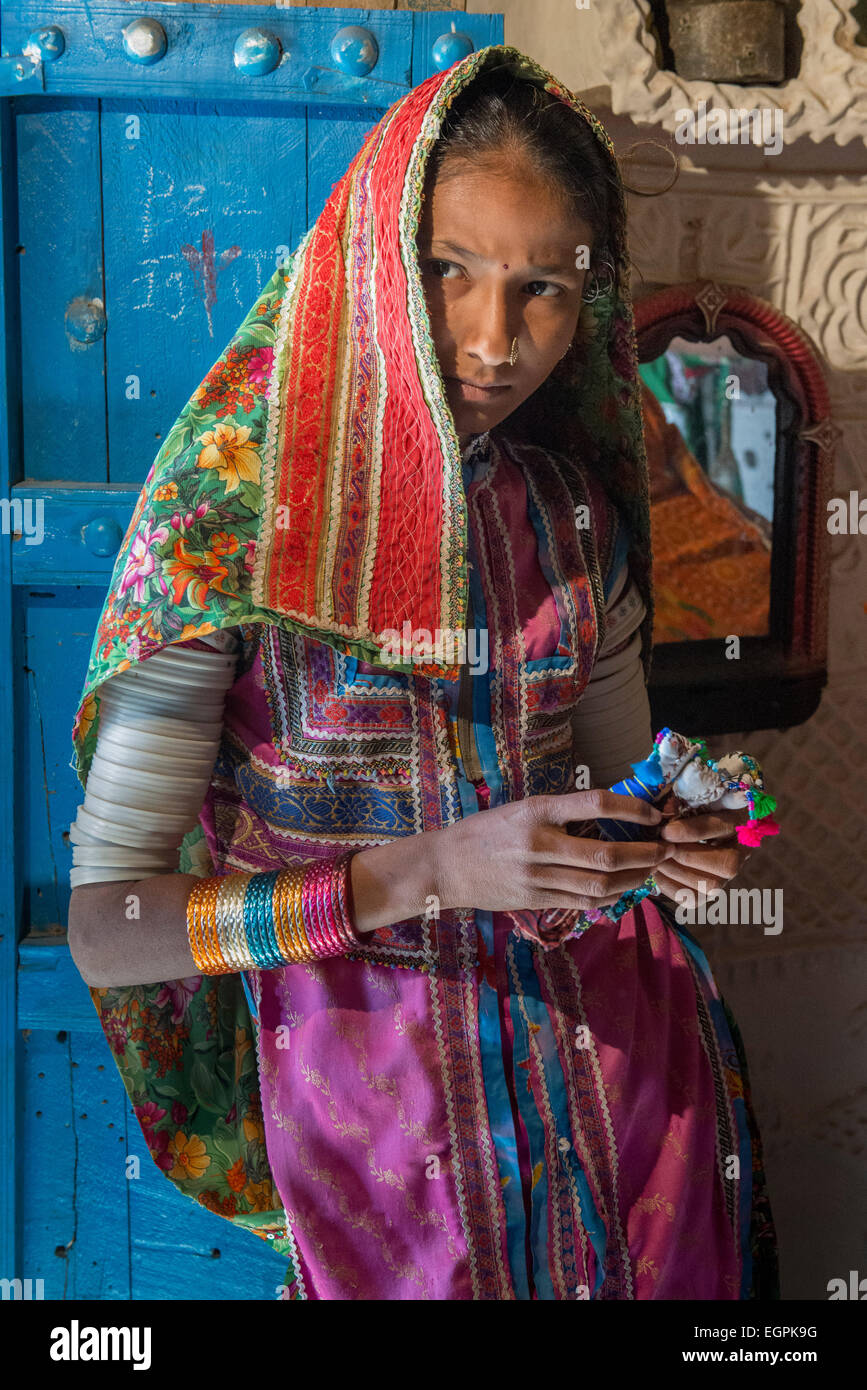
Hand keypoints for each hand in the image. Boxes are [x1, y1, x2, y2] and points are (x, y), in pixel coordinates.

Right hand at [433, 790, 667, 924]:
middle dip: (644, 853)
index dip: (632, 808)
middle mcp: (538, 844)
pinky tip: (626, 888)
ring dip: (634, 878)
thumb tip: (609, 813)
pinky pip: (583, 901)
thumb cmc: (485, 832)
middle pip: (606, 854)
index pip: (596, 803)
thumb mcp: (521, 809)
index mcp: (536, 811)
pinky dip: (611, 895)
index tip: (653, 813)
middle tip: (665, 848)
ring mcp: (537, 876)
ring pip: (600, 884)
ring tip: (651, 869)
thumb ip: (560, 812)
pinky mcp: (535, 900)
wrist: (445, 866)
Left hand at [654, 807, 752, 903]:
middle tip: (659, 847)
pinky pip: (695, 899)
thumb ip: (681, 799)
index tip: (667, 831)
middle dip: (687, 856)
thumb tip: (664, 812)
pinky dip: (672, 889)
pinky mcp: (709, 889)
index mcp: (739, 819)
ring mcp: (728, 874)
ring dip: (678, 873)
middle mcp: (741, 850)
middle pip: (726, 864)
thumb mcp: (689, 793)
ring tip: (655, 860)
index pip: (724, 827)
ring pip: (712, 885)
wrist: (690, 821)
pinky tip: (656, 873)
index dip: (695, 831)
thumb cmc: (690, 802)